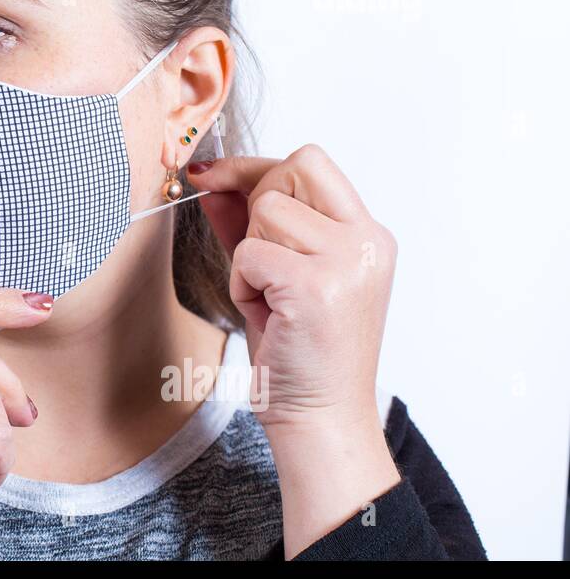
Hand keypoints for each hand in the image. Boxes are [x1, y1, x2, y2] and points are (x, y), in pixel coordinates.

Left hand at [187, 144, 402, 555]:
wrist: (320, 418)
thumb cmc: (299, 353)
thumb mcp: (274, 275)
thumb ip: (246, 223)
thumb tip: (211, 179)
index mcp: (368, 234)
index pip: (310, 161)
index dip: (256, 167)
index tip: (213, 177)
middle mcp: (368, 241)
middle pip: (290, 171)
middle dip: (254, 208)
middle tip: (263, 265)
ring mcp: (348, 261)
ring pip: (265, 210)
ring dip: (249, 254)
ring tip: (270, 297)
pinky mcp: (318, 286)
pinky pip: (249, 253)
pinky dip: (243, 283)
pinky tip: (267, 314)